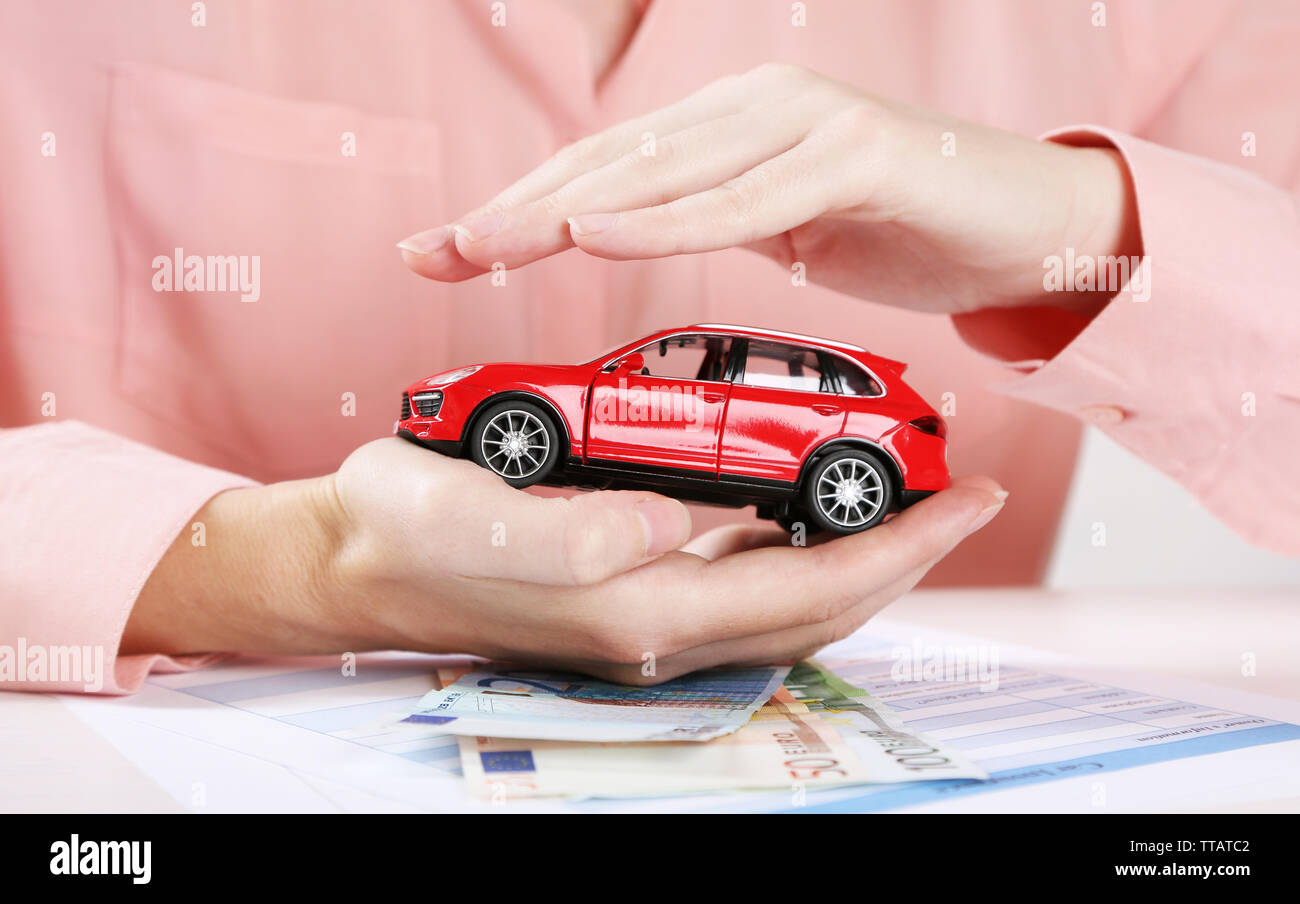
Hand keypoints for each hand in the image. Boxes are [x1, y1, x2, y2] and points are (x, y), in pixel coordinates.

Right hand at [125, 438, 1005, 683]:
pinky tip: (808, 512)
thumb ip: (587, 527)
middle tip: (964, 498)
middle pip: (820, 609)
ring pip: (792, 604)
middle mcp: (658, 630)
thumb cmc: (413, 529)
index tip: (970, 498)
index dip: (902, 549)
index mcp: (641, 610)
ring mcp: (647, 618)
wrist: (356, 558)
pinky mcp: (631, 592)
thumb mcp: (489, 515)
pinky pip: (747, 586)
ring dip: (862, 559)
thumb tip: (683, 516)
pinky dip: (801, 553)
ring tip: (910, 505)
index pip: (810, 591)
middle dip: (905, 558)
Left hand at [398, 63, 1137, 316]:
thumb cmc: (908, 229)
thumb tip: (643, 230)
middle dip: (514, 211)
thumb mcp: (789, 230)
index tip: (442, 249)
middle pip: (612, 166)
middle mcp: (755, 111)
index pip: (605, 173)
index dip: (519, 209)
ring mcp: (805, 123)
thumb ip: (716, 220)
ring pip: (664, 175)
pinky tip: (602, 235)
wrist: (1030, 225)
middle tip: (433, 249)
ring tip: (484, 243)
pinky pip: (746, 198)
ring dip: (566, 212)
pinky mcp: (854, 155)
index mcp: (730, 130)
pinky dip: (671, 221)